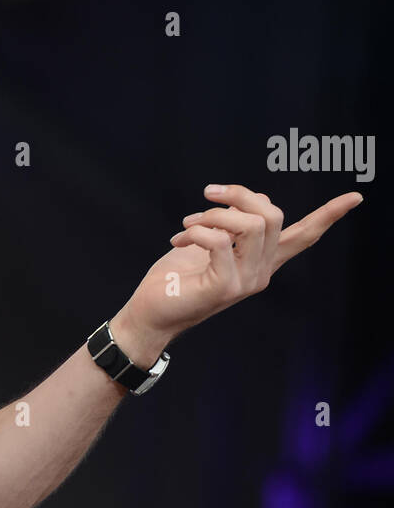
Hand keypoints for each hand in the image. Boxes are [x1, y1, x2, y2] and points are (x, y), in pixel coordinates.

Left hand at [116, 183, 364, 351]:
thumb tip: (241, 201)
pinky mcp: (224, 288)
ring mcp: (246, 282)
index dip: (329, 216)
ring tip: (187, 223)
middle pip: (273, 214)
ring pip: (251, 224)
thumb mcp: (208, 244)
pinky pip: (219, 240)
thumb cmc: (174, 279)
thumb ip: (231, 226)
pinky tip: (178, 239)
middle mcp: (261, 273)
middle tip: (208, 194)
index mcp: (261, 261)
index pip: (304, 237)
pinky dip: (196, 230)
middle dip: (239, 193)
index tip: (356, 196)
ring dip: (213, 212)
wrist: (150, 314)